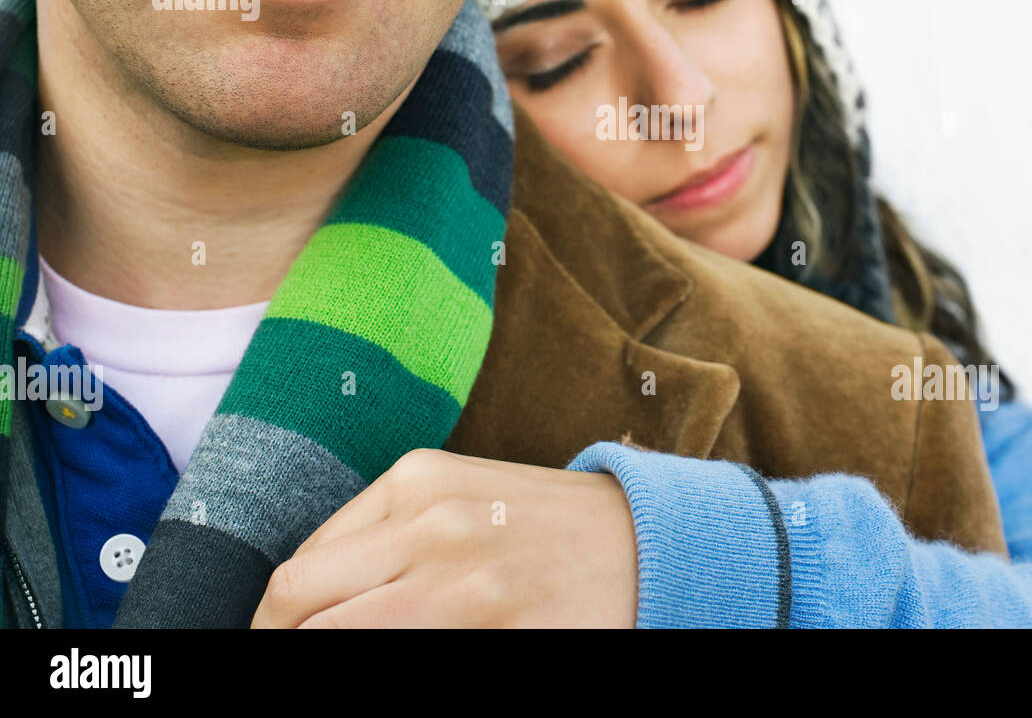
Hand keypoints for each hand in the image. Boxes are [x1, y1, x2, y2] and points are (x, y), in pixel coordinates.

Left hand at [249, 449, 637, 627]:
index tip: (278, 639)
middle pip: (298, 602)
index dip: (276, 620)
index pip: (300, 565)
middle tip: (280, 657)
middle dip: (278, 640)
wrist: (644, 540)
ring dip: (318, 653)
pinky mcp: (490, 628)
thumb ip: (384, 531)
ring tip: (329, 658)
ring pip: (334, 636)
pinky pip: (401, 658)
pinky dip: (377, 662)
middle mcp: (427, 523)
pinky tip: (403, 651)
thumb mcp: (460, 496)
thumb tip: (304, 596)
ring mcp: (458, 582)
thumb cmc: (542, 523)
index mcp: (415, 480)